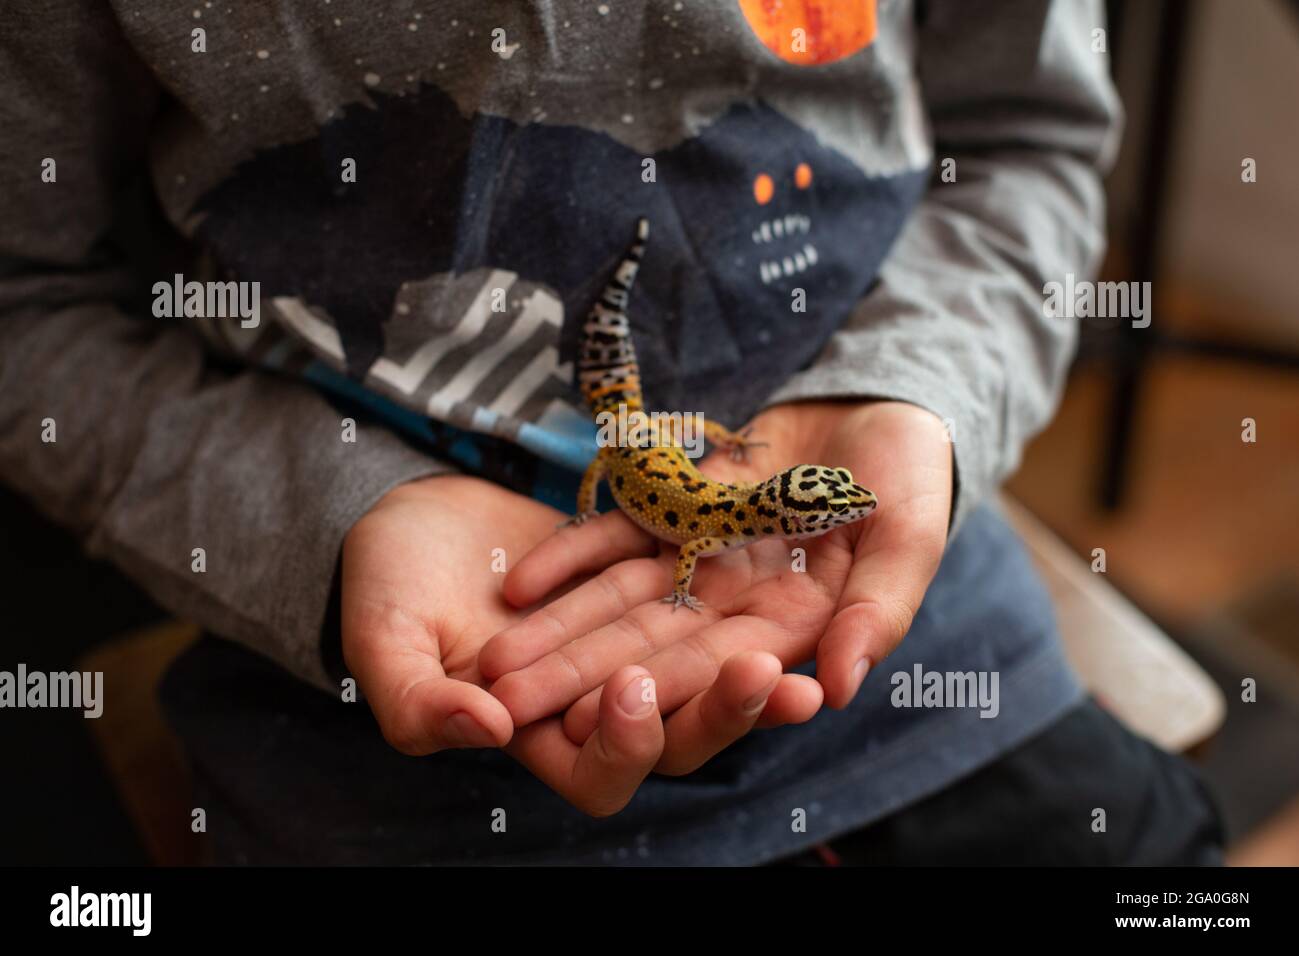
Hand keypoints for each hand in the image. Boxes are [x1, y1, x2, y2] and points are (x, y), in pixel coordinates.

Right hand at [341, 474, 811, 814]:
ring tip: (801, 662)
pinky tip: (787, 584)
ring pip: (701, 677)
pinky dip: (739, 603)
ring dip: (750, 673)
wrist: (410, 514)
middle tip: (771, 681)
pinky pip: (703, 607)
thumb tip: (486, 730)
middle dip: (722, 714)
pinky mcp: (646, 588)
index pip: (598, 774)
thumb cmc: (384, 589)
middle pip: (675, 735)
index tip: (629, 688)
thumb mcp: (385, 646)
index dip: (623, 746)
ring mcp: (626, 644)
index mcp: (535, 736)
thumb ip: (420, 701)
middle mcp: (593, 702)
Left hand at [481, 400, 952, 743]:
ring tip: (493, 658)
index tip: (590, 719)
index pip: (716, 668)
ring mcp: (697, 559)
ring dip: (557, 630)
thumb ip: (879, 610)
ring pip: (617, 602)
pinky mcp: (673, 512)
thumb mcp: (911, 536)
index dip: (655, 692)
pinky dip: (569, 557)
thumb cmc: (910, 474)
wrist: (877, 403)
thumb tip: (840, 687)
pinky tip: (517, 583)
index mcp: (793, 625)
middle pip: (648, 647)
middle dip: (578, 675)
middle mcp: (734, 605)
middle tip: (508, 700)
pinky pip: (614, 540)